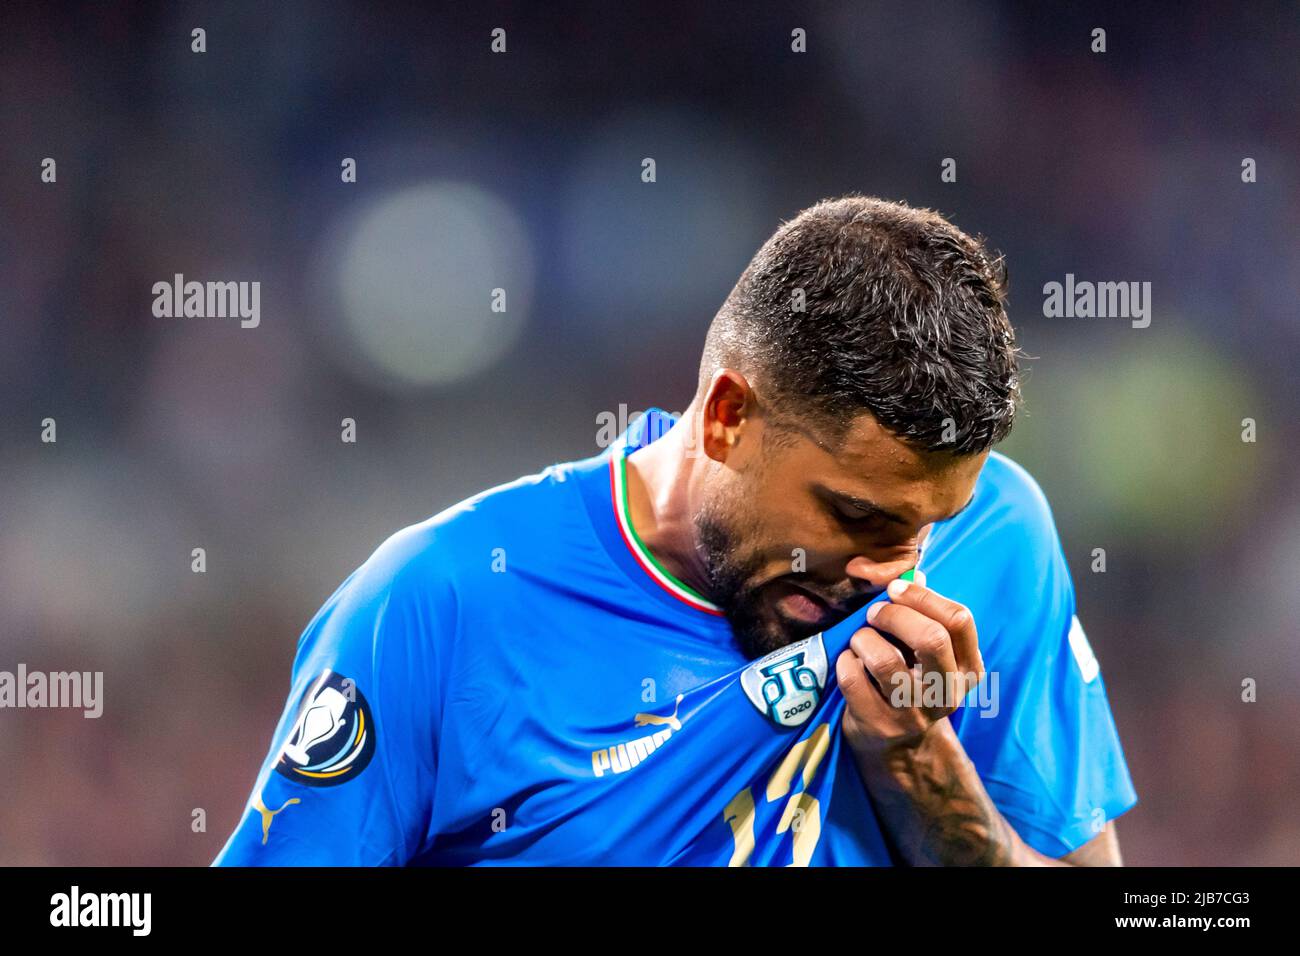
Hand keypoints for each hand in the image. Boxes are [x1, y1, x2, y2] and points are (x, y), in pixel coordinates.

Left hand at [837, 570, 984, 752]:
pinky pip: (853, 679)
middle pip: (930, 638)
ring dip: (864, 638)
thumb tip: (912, 571)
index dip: (923, 597)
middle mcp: (948, 692)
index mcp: (968, 668)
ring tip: (860, 640)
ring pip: (886, 660)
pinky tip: (848, 661)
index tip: (896, 589)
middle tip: (874, 613)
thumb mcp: (927, 652)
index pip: (959, 620)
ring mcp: (914, 713)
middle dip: (894, 615)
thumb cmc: (912, 681)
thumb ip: (923, 611)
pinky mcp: (879, 725)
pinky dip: (845, 661)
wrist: (899, 747)